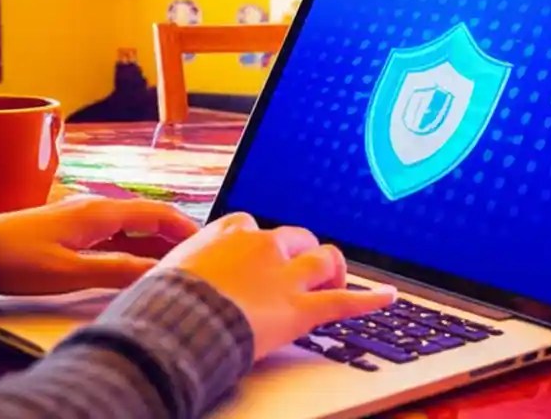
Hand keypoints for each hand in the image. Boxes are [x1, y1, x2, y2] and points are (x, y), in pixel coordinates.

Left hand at [0, 197, 198, 295]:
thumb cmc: (17, 260)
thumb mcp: (69, 272)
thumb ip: (115, 270)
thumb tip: (157, 273)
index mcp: (99, 212)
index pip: (157, 213)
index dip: (186, 226)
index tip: (209, 242)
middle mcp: (94, 208)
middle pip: (147, 218)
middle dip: (174, 236)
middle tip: (196, 257)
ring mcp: (81, 218)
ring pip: (130, 227)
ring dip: (153, 244)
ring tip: (171, 265)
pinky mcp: (69, 230)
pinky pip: (113, 235)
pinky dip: (132, 248)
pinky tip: (134, 266)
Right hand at [157, 212, 396, 359]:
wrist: (174, 325)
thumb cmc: (161, 304)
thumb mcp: (163, 274)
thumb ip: (179, 271)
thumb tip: (164, 284)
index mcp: (227, 232)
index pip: (253, 226)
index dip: (261, 244)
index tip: (260, 256)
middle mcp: (261, 245)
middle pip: (297, 238)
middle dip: (303, 255)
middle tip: (301, 275)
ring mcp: (283, 275)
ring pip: (325, 259)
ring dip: (332, 271)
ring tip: (333, 284)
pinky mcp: (300, 308)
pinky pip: (344, 301)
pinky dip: (370, 299)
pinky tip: (389, 298)